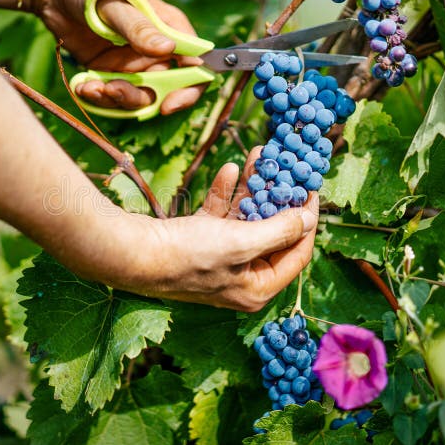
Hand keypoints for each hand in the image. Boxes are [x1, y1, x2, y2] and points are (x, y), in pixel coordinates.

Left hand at [34, 0, 206, 114]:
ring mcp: (134, 64)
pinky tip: (82, 86)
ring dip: (116, 99)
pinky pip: (113, 96)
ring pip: (138, 97)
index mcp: (169, 29)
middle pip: (166, 90)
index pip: (196, 65)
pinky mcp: (111, 73)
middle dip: (141, 98)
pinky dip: (99, 97)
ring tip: (91, 88)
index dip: (189, 89)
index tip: (168, 104)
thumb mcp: (116, 6)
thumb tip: (169, 48)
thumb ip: (140, 29)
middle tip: (113, 91)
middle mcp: (157, 51)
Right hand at [109, 148, 319, 311]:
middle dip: (278, 197)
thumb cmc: (188, 256)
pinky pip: (221, 215)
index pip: (297, 254)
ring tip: (261, 156)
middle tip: (288, 168)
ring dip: (253, 188)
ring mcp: (220, 258)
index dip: (307, 221)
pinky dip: (225, 194)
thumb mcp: (242, 243)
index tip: (311, 190)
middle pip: (272, 232)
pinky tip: (228, 170)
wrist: (132, 253)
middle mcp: (242, 276)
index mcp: (258, 288)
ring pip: (246, 218)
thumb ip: (279, 230)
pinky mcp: (200, 241)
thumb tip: (308, 219)